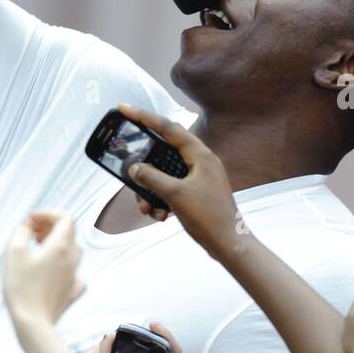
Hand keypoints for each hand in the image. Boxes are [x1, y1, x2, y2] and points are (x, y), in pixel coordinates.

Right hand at [2, 211, 84, 325]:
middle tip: (32, 233)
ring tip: (39, 250)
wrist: (32, 322)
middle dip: (50, 227)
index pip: (65, 218)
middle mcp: (72, 259)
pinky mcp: (73, 291)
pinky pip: (74, 271)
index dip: (48, 214)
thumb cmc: (21, 289)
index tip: (32, 220)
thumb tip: (27, 227)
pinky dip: (63, 265)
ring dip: (58, 244)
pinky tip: (51, 271)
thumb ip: (22, 233)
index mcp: (60, 246)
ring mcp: (75, 276)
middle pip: (69, 232)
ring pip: (73, 250)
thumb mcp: (13, 253)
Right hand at [116, 102, 243, 256]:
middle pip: (163, 153)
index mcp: (200, 154)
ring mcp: (199, 177)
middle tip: (128, 170)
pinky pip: (172, 189)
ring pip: (165, 174)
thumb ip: (152, 178)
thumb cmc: (208, 217)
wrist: (228, 244)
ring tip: (146, 208)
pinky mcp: (197, 192)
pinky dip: (161, 200)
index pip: (168, 128)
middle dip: (144, 168)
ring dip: (151, 190)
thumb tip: (135, 168)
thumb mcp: (175, 195)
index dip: (144, 117)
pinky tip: (159, 215)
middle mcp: (200, 161)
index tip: (124, 109)